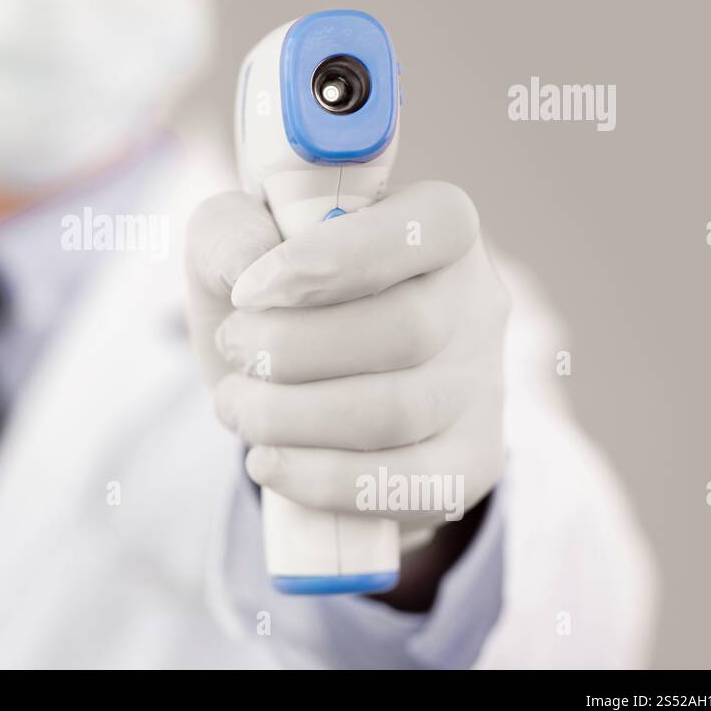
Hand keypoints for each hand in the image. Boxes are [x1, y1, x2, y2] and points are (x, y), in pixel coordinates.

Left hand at [186, 182, 509, 599]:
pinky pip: (411, 486)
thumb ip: (229, 231)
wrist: (287, 388)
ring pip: (399, 412)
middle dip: (290, 349)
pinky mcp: (470, 461)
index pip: (430, 224)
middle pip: (407, 329)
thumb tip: (250, 266)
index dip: (332, 259)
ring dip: (290, 416)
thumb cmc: (265, 297)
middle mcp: (476, 299)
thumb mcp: (231, 245)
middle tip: (233, 350)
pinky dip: (321, 479)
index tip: (248, 292)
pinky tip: (267, 461)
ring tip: (236, 405)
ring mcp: (480, 384)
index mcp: (438, 225)